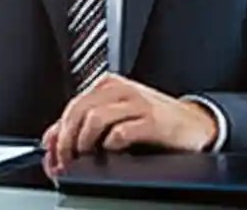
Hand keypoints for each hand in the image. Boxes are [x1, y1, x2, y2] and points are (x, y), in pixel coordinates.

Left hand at [41, 74, 217, 174]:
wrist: (195, 124)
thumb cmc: (153, 121)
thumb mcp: (116, 117)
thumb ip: (84, 125)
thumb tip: (51, 139)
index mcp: (107, 86)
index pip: (72, 106)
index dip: (57, 132)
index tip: (52, 153)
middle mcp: (120, 90)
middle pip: (78, 111)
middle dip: (67, 140)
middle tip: (66, 159)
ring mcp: (138, 103)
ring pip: (95, 119)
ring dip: (84, 142)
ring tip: (87, 157)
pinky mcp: (153, 120)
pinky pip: (121, 131)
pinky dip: (110, 145)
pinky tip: (112, 152)